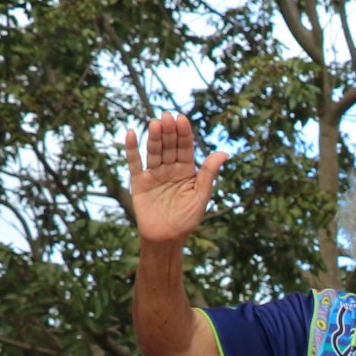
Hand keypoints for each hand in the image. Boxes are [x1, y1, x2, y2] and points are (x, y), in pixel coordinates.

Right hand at [125, 114, 227, 246]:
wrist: (166, 239)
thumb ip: (208, 174)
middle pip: (169, 146)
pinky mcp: (139, 182)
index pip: (185, 148)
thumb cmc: (187, 220)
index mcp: (187, 171)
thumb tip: (224, 153)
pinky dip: (132, 149)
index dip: (184, 134)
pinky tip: (131, 133)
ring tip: (155, 123)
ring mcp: (154, 174)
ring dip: (154, 138)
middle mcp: (170, 169)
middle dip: (169, 132)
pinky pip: (135, 163)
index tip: (182, 118)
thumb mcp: (201, 196)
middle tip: (167, 116)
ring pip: (154, 152)